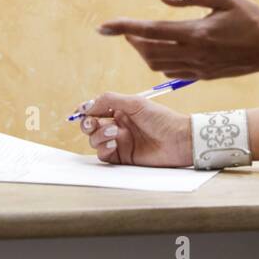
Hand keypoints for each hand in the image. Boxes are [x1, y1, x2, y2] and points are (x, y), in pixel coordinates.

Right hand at [77, 92, 192, 166]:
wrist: (178, 140)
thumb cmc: (161, 119)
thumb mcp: (135, 103)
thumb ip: (109, 100)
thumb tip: (87, 105)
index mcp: (120, 111)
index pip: (96, 109)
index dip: (86, 110)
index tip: (80, 110)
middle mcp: (117, 126)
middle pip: (91, 125)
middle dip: (87, 123)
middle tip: (92, 123)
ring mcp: (119, 142)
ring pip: (94, 140)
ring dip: (98, 135)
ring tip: (114, 133)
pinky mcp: (123, 157)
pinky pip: (103, 155)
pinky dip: (103, 149)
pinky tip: (113, 143)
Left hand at [97, 0, 258, 80]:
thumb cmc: (251, 17)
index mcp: (195, 32)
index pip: (149, 30)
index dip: (122, 28)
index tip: (102, 27)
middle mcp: (193, 53)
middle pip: (147, 51)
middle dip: (131, 39)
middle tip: (124, 28)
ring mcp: (198, 68)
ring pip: (156, 64)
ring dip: (142, 51)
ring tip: (140, 37)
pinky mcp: (203, 76)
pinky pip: (171, 72)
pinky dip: (158, 62)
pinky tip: (161, 50)